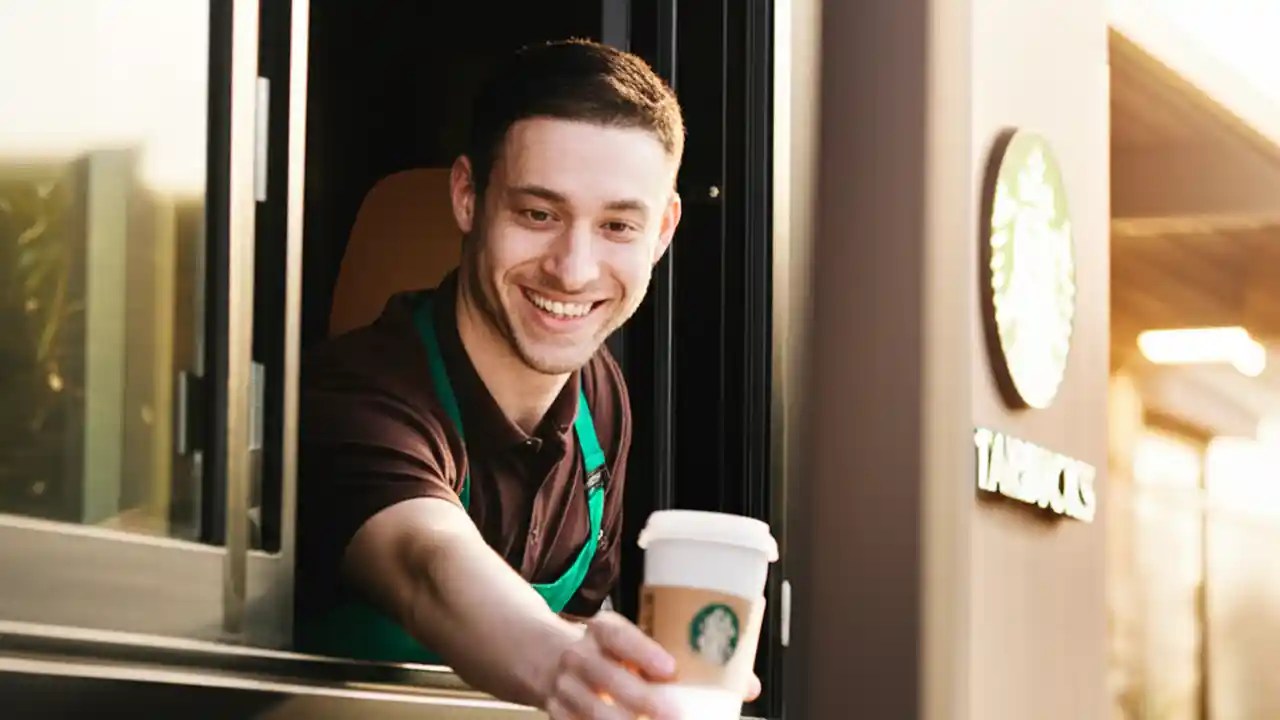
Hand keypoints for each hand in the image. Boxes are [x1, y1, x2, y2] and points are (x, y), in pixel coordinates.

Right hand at [545, 611, 678, 718]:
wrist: (549, 658)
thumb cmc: (601, 652)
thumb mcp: (620, 641)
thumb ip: (645, 656)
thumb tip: (673, 679)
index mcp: (599, 631)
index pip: (619, 637)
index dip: (644, 653)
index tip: (670, 669)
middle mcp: (578, 656)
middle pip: (607, 676)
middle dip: (640, 697)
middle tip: (672, 713)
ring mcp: (564, 686)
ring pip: (591, 708)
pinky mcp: (557, 711)